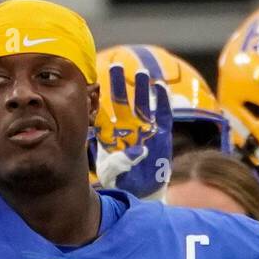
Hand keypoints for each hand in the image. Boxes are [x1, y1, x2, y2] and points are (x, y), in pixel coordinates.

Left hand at [94, 67, 173, 198]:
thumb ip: (115, 161)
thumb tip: (126, 148)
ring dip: (142, 89)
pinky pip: (164, 115)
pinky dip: (163, 101)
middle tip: (115, 66)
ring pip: (143, 104)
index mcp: (112, 135)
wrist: (143, 191)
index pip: (105, 112)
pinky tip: (160, 87)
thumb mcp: (113, 172)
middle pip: (123, 102)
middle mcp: (128, 128)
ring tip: (141, 72)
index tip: (93, 84)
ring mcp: (146, 130)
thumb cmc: (124, 180)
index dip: (100, 99)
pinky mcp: (163, 135)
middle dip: (119, 85)